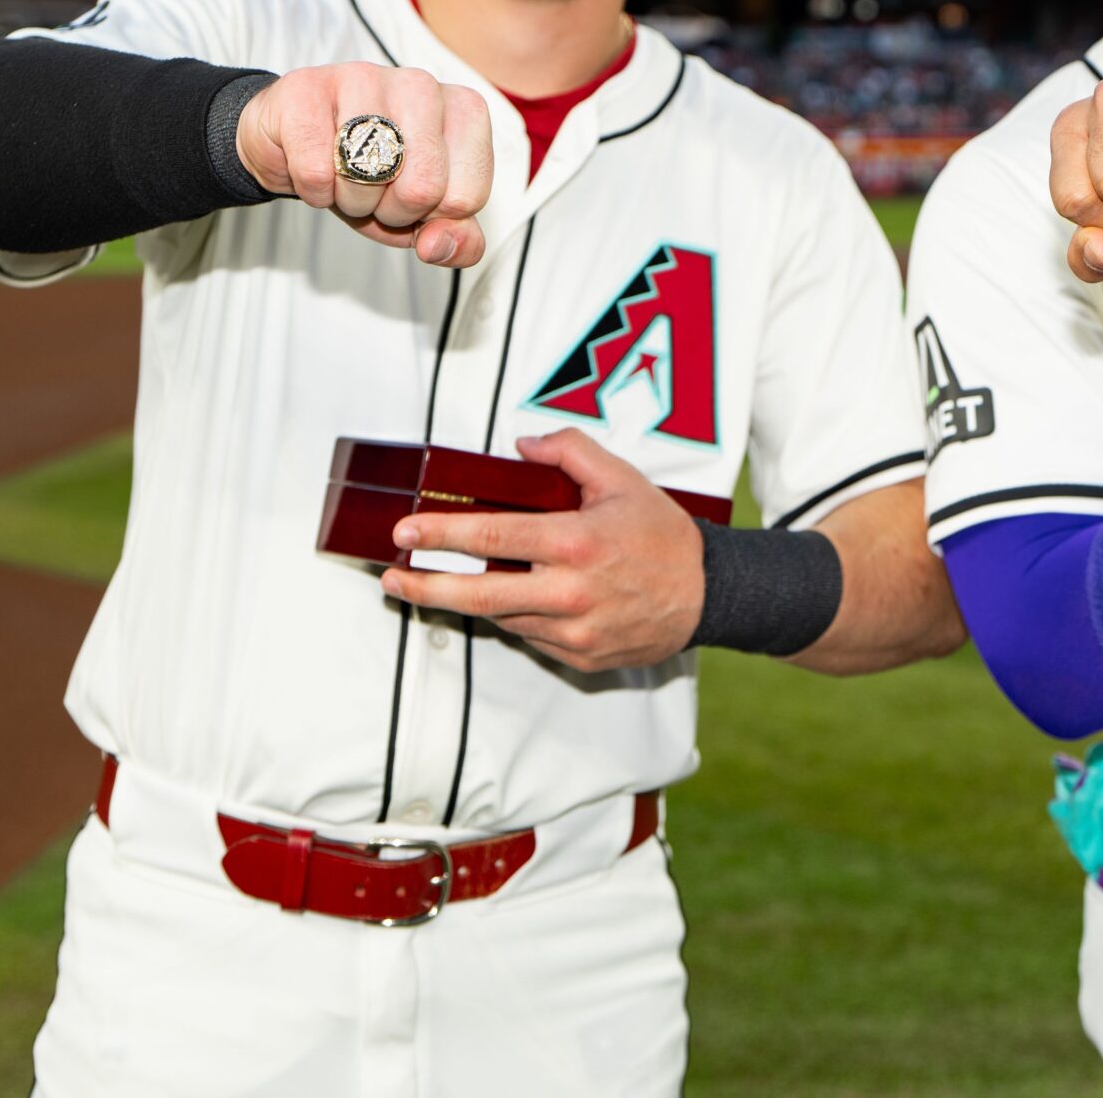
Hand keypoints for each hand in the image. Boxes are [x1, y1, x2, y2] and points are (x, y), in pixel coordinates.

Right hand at [236, 62, 493, 267]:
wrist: (294, 145)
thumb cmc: (371, 174)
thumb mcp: (423, 214)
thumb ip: (457, 238)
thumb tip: (437, 246)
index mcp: (464, 111)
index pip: (466, 197)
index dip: (430, 217)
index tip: (411, 196)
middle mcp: (422, 85)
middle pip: (423, 189)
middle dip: (392, 212)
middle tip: (376, 192)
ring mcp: (364, 77)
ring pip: (370, 176)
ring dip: (352, 201)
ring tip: (345, 177)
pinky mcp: (307, 87)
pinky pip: (316, 170)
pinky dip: (313, 190)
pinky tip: (314, 167)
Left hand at [378, 430, 704, 672]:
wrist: (709, 594)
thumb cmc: (664, 537)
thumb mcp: (622, 479)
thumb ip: (570, 452)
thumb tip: (523, 446)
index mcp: (576, 543)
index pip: (491, 537)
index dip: (442, 535)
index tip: (406, 532)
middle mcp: (570, 592)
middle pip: (478, 595)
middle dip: (425, 587)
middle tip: (393, 579)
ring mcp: (574, 631)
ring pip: (502, 617)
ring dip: (469, 602)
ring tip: (439, 586)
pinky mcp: (580, 657)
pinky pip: (531, 637)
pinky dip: (516, 617)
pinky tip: (510, 600)